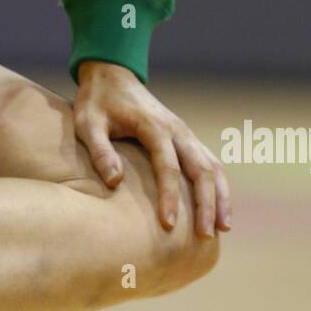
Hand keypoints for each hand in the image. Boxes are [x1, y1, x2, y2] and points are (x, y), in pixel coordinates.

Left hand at [73, 60, 231, 235]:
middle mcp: (177, 129)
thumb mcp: (88, 122)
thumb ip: (100, 150)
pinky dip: (218, 187)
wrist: (112, 75)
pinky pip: (210, 163)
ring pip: (213, 166)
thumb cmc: (97, 102)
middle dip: (206, 203)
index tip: (168, 225)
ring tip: (223, 228)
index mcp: (154, 126)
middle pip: (202, 168)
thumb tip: (115, 181)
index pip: (168, 166)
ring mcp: (185, 133)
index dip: (170, 196)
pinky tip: (219, 210)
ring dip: (220, 197)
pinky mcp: (186, 138)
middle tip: (206, 236)